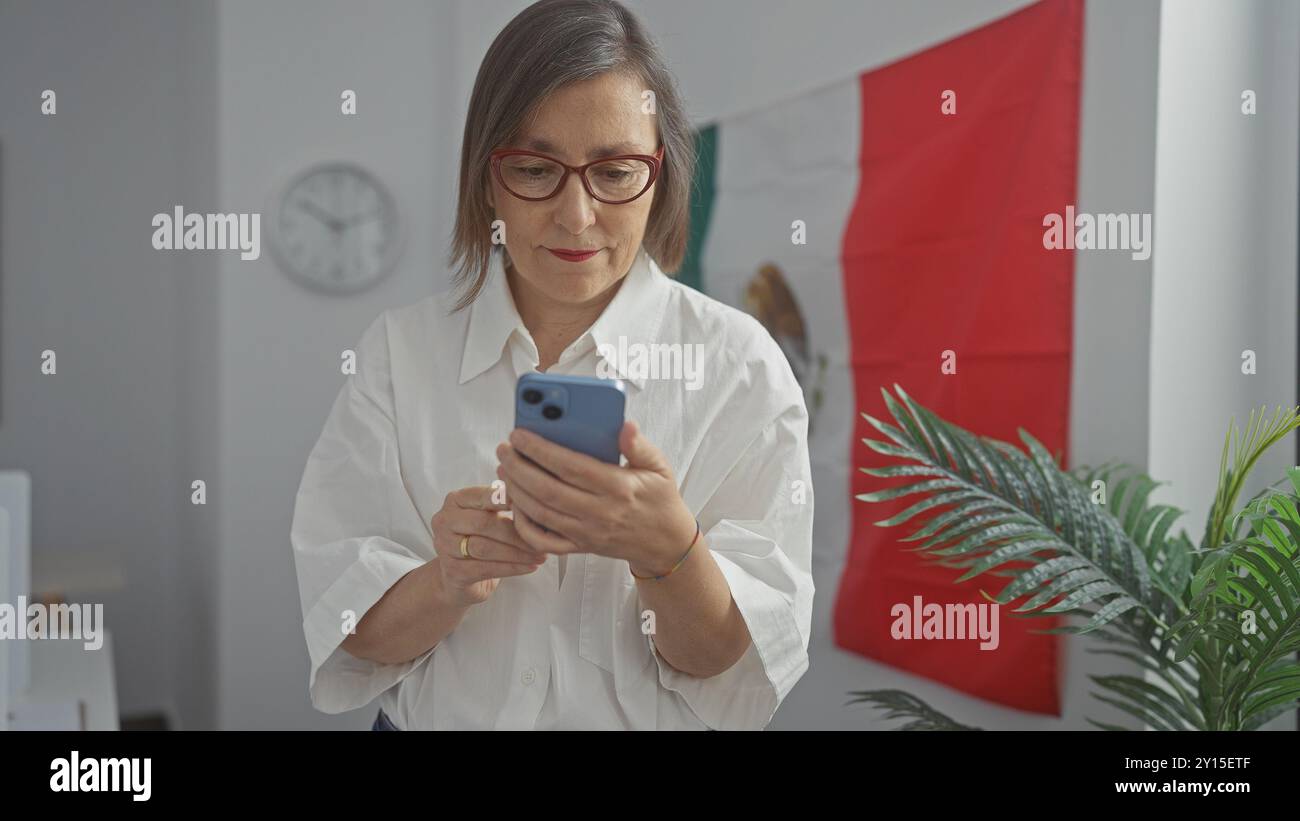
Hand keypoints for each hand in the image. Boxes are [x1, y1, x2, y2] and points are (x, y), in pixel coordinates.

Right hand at [430, 485, 545, 607]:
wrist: (457, 577)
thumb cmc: (479, 539)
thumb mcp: (489, 517)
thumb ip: (504, 506)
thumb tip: (536, 503)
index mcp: (456, 500)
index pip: (483, 496)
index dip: (507, 500)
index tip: (531, 504)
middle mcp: (445, 521)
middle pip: (484, 523)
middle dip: (516, 532)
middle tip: (541, 539)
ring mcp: (445, 547)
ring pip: (485, 548)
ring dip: (517, 553)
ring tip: (540, 555)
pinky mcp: (453, 572)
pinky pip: (486, 569)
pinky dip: (511, 568)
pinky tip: (530, 567)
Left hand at [495, 421, 697, 575]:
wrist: (664, 542)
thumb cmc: (658, 498)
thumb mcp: (658, 466)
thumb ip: (638, 445)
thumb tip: (625, 425)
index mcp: (618, 487)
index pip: (571, 467)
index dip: (540, 450)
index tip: (520, 434)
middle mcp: (599, 512)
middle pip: (548, 490)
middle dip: (519, 468)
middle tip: (504, 449)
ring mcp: (586, 532)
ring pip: (540, 514)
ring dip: (516, 491)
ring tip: (504, 469)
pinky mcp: (579, 546)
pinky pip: (543, 542)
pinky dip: (523, 526)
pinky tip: (515, 504)